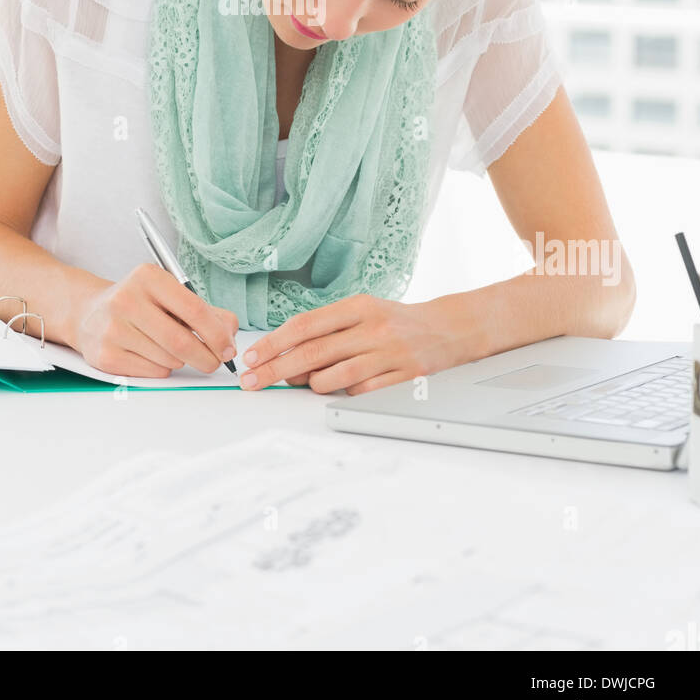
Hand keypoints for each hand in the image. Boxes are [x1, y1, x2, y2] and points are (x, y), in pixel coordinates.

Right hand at [70, 264, 238, 378]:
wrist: (88, 314)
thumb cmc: (139, 304)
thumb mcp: (170, 295)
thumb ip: (205, 311)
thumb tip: (230, 334)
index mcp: (148, 277)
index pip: (194, 310)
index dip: (217, 334)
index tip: (228, 348)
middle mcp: (127, 299)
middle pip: (182, 341)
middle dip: (206, 357)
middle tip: (214, 362)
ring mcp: (113, 328)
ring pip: (169, 359)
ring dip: (182, 361)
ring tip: (173, 349)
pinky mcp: (106, 355)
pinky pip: (153, 372)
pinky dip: (163, 368)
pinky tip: (152, 354)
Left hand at [238, 293, 466, 395]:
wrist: (448, 328)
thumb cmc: (396, 321)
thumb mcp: (362, 311)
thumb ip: (327, 329)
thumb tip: (285, 355)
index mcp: (358, 306)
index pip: (305, 325)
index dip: (274, 343)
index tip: (252, 357)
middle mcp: (372, 328)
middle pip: (312, 352)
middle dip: (275, 369)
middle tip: (252, 381)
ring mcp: (389, 353)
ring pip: (333, 377)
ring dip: (311, 384)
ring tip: (307, 382)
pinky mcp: (403, 377)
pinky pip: (360, 392)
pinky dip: (344, 393)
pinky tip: (342, 387)